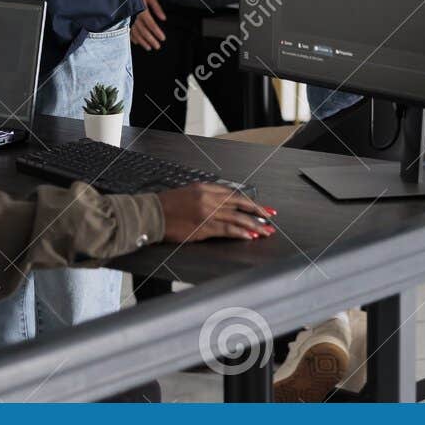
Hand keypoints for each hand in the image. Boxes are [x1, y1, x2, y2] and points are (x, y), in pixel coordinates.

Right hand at [130, 0, 165, 50]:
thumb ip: (156, 7)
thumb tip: (163, 18)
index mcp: (141, 10)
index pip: (151, 24)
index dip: (157, 32)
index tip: (162, 38)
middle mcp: (134, 16)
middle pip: (144, 31)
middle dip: (151, 40)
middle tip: (157, 46)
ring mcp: (127, 19)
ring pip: (135, 33)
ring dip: (143, 41)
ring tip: (149, 47)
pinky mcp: (123, 19)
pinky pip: (127, 31)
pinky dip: (133, 37)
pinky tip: (137, 42)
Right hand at [157, 183, 276, 242]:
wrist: (152, 213)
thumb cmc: (167, 205)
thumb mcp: (189, 193)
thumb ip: (207, 196)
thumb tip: (224, 205)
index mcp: (206, 188)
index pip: (234, 195)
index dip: (251, 202)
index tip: (262, 207)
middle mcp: (209, 198)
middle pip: (240, 205)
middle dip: (259, 211)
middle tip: (272, 217)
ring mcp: (208, 213)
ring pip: (238, 218)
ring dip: (254, 225)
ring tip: (266, 231)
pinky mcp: (204, 227)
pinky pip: (227, 230)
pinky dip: (240, 233)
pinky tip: (249, 236)